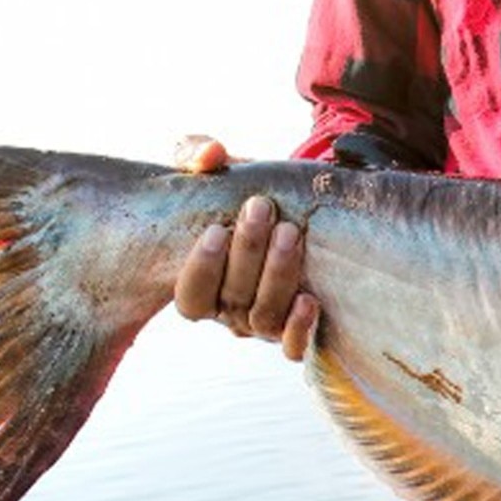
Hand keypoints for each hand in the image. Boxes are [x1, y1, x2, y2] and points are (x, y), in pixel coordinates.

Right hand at [171, 136, 319, 360]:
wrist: (293, 208)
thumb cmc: (240, 192)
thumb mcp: (216, 170)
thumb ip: (198, 154)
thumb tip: (209, 154)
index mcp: (200, 285)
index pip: (190, 296)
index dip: (200, 268)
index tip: (216, 229)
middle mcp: (230, 311)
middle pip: (233, 300)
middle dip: (248, 252)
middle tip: (263, 208)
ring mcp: (264, 324)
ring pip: (265, 318)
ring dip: (277, 275)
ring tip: (290, 233)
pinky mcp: (297, 330)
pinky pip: (295, 346)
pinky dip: (301, 328)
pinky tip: (310, 299)